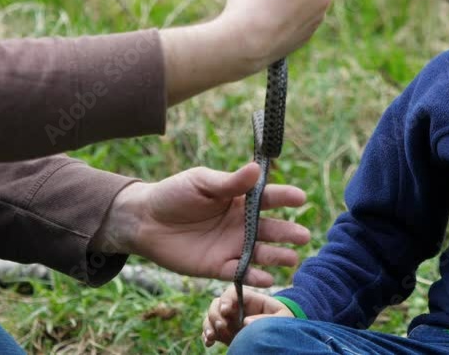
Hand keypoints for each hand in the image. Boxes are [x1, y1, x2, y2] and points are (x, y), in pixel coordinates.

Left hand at [91, 163, 309, 284]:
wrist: (144, 220)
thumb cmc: (173, 194)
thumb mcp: (201, 182)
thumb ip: (229, 182)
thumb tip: (258, 169)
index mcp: (239, 200)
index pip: (267, 198)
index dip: (284, 197)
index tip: (300, 198)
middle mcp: (240, 224)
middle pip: (269, 229)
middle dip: (288, 232)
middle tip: (304, 236)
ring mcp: (231, 246)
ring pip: (260, 253)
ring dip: (277, 257)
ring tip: (292, 258)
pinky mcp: (217, 267)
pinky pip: (239, 273)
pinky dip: (253, 277)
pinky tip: (267, 278)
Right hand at [202, 286, 293, 346]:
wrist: (282, 339)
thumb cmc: (284, 324)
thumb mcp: (283, 318)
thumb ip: (268, 318)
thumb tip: (246, 321)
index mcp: (250, 300)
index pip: (233, 292)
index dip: (226, 299)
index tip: (226, 310)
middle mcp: (237, 309)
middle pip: (217, 303)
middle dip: (215, 314)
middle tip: (221, 326)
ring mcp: (230, 321)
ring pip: (211, 317)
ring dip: (208, 325)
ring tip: (211, 337)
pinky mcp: (225, 334)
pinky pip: (210, 332)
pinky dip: (206, 336)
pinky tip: (209, 343)